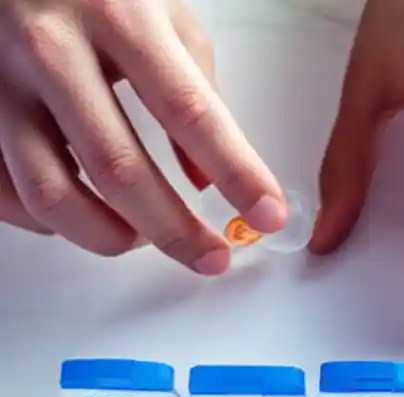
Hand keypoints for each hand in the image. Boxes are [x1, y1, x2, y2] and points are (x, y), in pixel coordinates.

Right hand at [0, 0, 286, 273]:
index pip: (190, 112)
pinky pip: (7, 190)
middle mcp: (52, 48)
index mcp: (118, 16)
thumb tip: (205, 179)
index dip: (236, 174)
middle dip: (176, 229)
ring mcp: (1, 81)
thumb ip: (196, 89)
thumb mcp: (163, 12)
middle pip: (120, 167)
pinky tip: (84, 218)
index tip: (268, 214)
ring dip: (109, 236)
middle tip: (212, 256)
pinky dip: (49, 222)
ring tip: (146, 240)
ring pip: (53, 194)